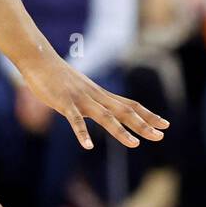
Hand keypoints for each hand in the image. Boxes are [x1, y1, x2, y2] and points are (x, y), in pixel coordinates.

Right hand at [18, 54, 167, 149]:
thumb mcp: (82, 89)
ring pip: (105, 116)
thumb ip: (92, 101)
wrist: (40, 59)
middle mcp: (96, 96)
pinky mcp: (64, 103)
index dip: (148, 115)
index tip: (165, 124)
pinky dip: (82, 133)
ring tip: (135, 144)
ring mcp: (81, 99)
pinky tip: (88, 146)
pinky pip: (74, 120)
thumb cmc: (59, 76)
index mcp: (101, 95)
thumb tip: (103, 110)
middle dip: (143, 124)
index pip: (130, 105)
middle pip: (124, 111)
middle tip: (161, 135)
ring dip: (121, 131)